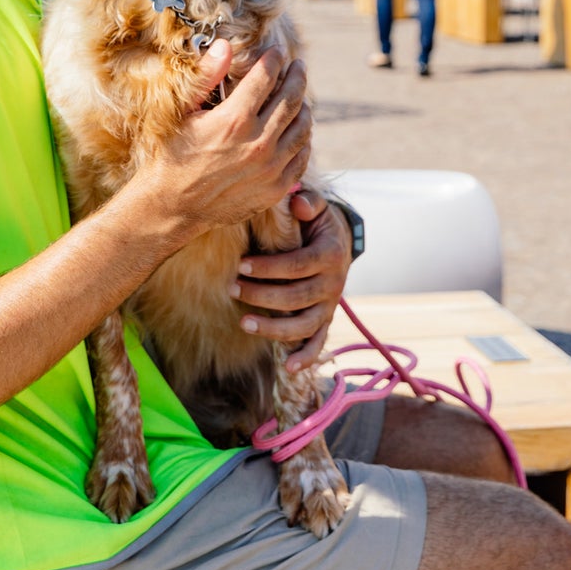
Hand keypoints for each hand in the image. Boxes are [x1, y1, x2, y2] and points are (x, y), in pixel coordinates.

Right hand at [155, 43, 312, 236]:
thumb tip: (224, 45)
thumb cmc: (174, 154)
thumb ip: (206, 77)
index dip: (273, 60)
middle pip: (291, 99)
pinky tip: (297, 130)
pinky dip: (303, 139)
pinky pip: (302, 156)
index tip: (277, 52)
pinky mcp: (276, 188)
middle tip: (299, 66)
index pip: (266, 77)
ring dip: (303, 107)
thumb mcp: (184, 113)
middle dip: (297, 77)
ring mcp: (271, 167)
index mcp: (235, 119)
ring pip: (302, 127)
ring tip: (300, 97)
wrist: (174, 206)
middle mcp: (258, 142)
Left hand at [227, 189, 351, 370]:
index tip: (240, 266)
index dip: (268, 268)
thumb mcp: (317, 207)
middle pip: (296, 296)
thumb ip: (309, 202)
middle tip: (231, 288)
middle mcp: (333, 284)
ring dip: (274, 328)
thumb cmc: (317, 223)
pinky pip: (318, 342)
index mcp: (330, 254)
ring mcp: (330, 305)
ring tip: (244, 323)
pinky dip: (306, 357)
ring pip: (304, 324)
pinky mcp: (325, 320)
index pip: (297, 265)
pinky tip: (287, 367)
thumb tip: (297, 201)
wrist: (339, 242)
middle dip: (261, 295)